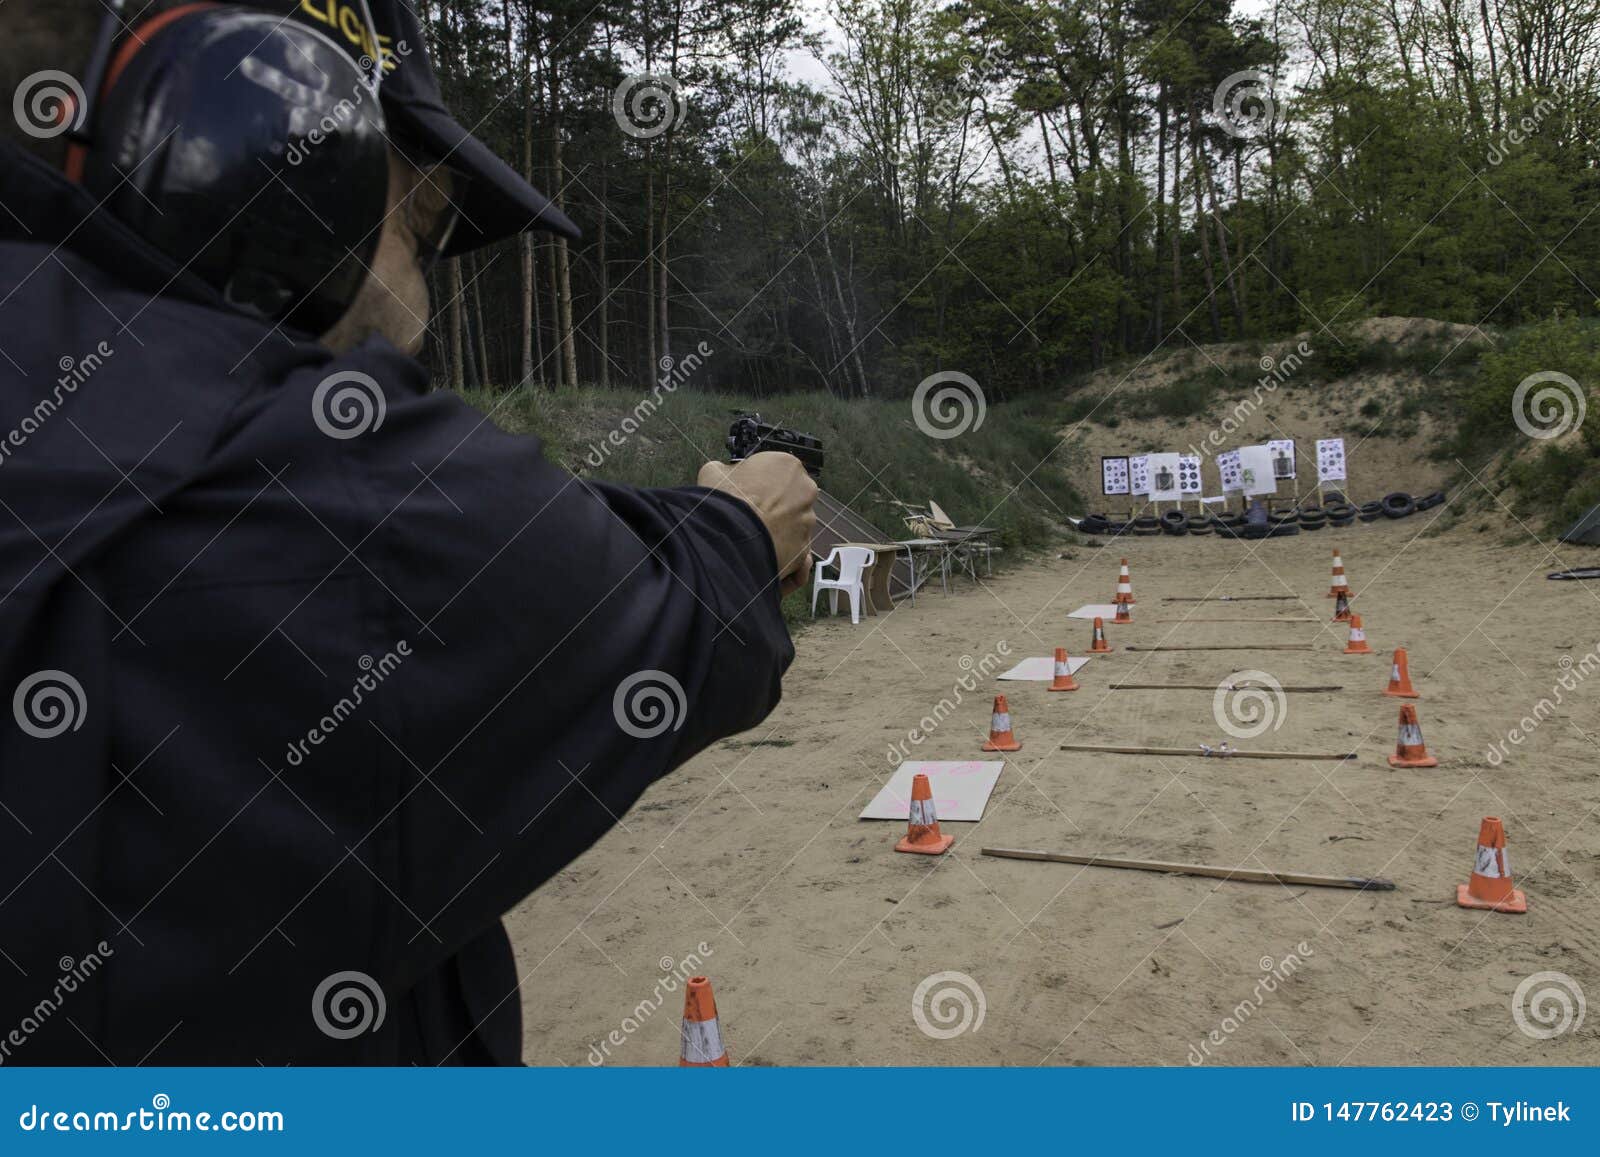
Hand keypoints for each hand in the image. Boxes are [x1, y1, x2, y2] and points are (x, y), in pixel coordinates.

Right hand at [698, 453, 817, 595]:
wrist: (729, 539)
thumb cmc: (725, 504)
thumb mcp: (714, 473)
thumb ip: (727, 470)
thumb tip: (724, 473)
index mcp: (787, 465)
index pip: (778, 470)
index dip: (762, 482)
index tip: (751, 490)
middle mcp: (804, 490)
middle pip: (791, 496)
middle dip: (775, 505)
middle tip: (753, 513)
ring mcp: (807, 520)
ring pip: (794, 523)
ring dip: (778, 528)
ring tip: (754, 534)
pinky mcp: (804, 547)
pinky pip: (794, 548)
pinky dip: (781, 550)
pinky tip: (762, 550)